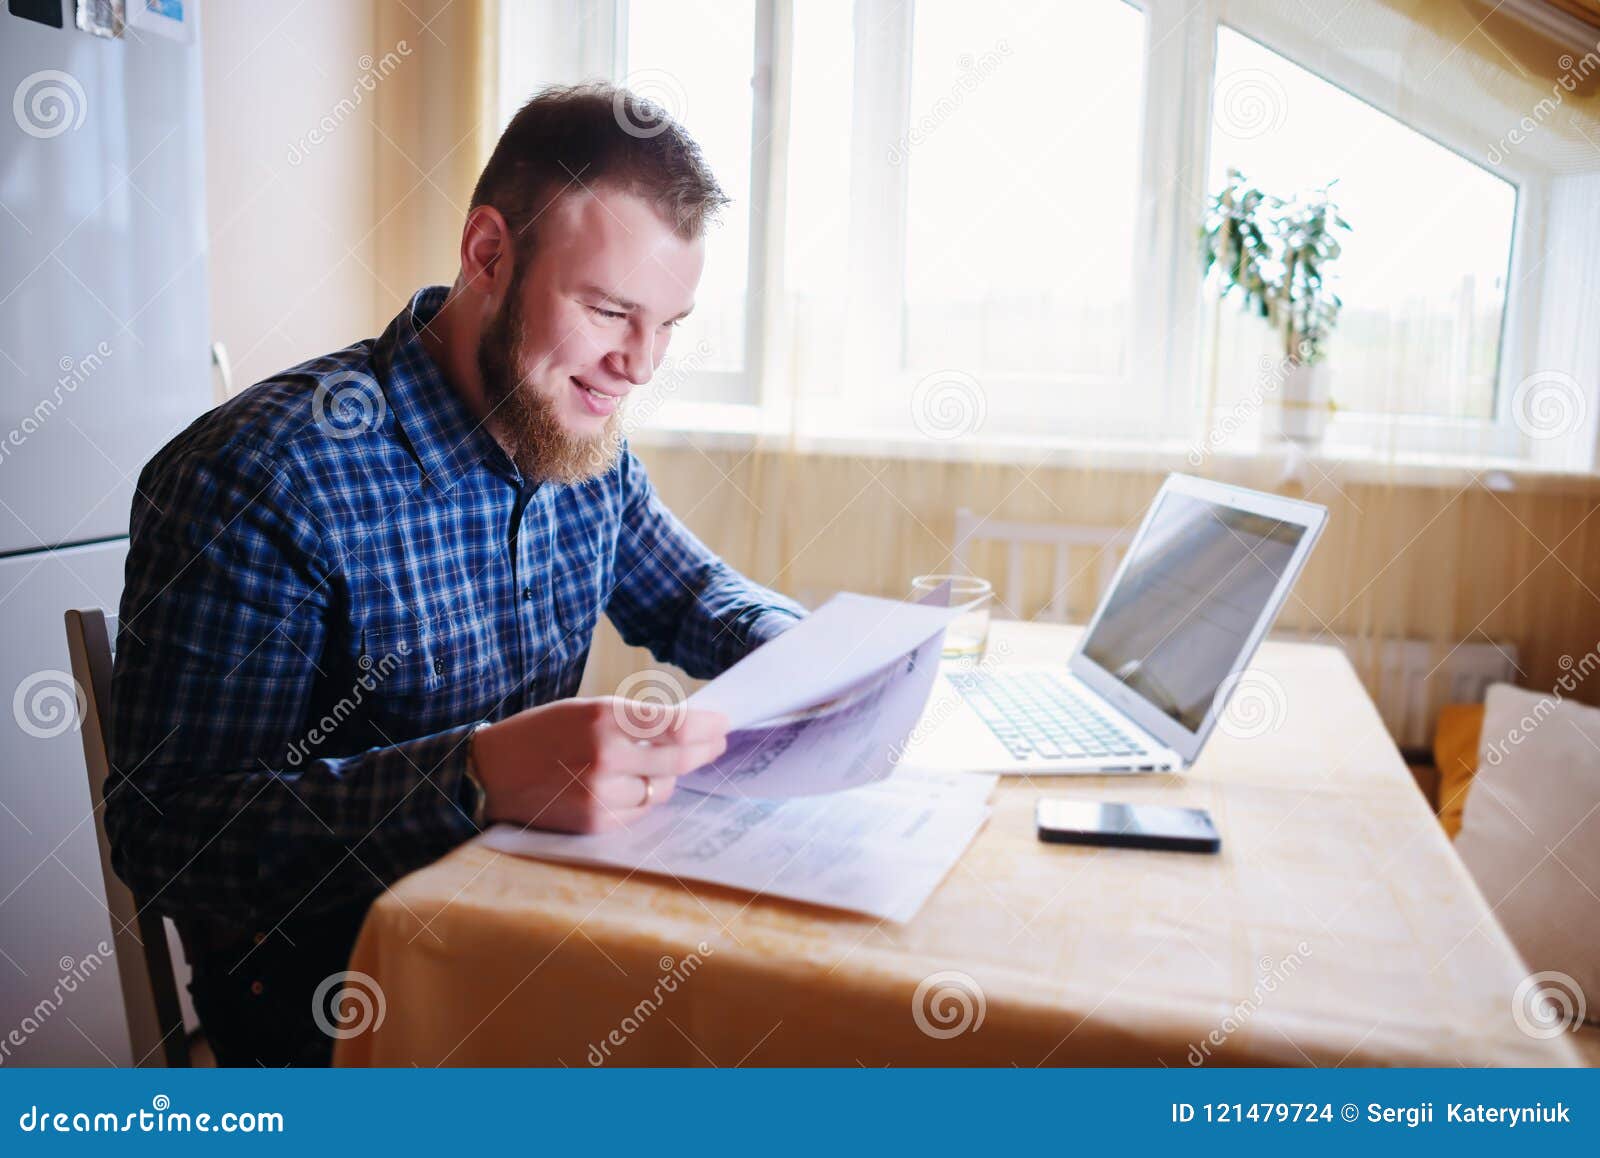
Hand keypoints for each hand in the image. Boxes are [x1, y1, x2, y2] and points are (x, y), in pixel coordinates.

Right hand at [470, 697, 728, 833]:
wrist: (490, 774)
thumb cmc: (538, 736)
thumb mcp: (582, 710)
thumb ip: (630, 719)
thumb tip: (684, 728)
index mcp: (601, 716)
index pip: (674, 724)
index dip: (706, 724)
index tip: (723, 722)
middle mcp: (605, 755)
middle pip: (678, 757)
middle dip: (704, 750)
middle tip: (717, 743)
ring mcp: (601, 793)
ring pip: (662, 788)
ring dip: (668, 776)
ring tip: (658, 765)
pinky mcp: (596, 823)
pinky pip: (640, 811)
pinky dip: (643, 798)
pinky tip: (631, 786)